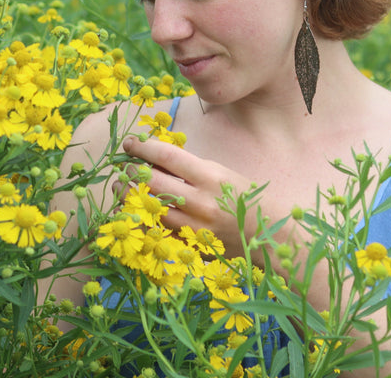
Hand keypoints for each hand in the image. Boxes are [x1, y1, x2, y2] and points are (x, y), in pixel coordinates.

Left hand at [121, 136, 247, 248]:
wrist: (269, 235)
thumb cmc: (245, 198)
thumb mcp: (222, 173)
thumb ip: (191, 168)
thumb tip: (156, 158)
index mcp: (211, 177)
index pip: (168, 157)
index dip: (143, 148)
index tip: (130, 143)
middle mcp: (201, 202)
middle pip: (154, 183)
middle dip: (132, 171)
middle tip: (122, 165)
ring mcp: (195, 228)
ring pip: (152, 211)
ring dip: (131, 197)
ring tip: (121, 186)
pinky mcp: (192, 247)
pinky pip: (158, 234)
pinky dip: (142, 222)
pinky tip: (133, 213)